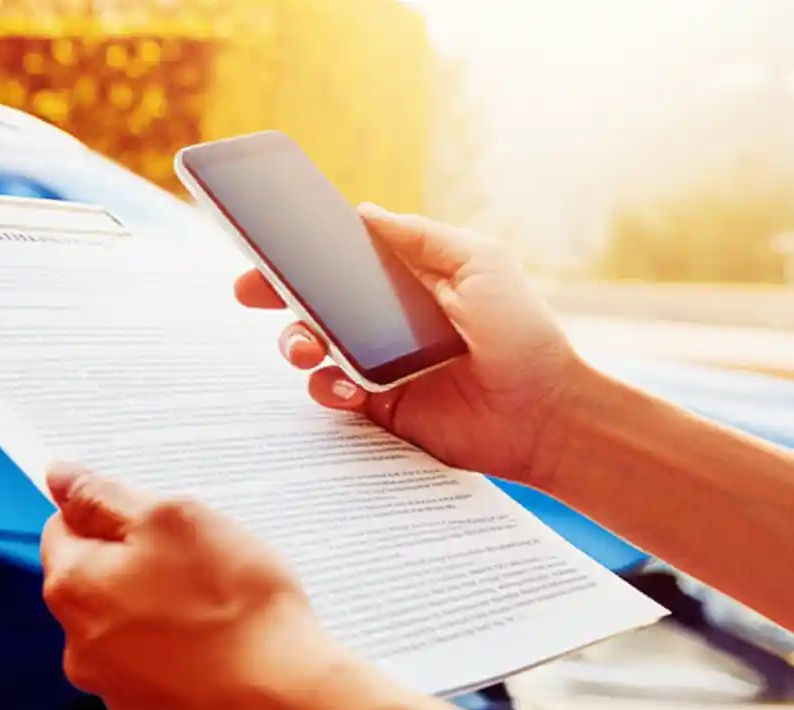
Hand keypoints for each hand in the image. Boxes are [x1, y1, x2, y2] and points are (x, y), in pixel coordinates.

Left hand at [39, 465, 417, 709]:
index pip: (62, 527)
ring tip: (215, 605)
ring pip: (124, 624)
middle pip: (93, 579)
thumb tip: (61, 476)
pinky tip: (216, 643)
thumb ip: (106, 496)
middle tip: (193, 557)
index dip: (107, 511)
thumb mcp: (173, 520)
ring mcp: (112, 685)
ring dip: (157, 608)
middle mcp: (78, 643)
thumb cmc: (235, 607)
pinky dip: (176, 652)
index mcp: (74, 586)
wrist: (282, 701)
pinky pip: (152, 666)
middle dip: (135, 561)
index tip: (151, 517)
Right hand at [236, 203, 580, 487]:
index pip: (343, 259)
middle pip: (313, 301)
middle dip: (274, 293)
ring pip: (311, 348)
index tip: (263, 241)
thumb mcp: (481, 264)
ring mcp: (378, 365)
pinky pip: (332, 394)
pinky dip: (326, 388)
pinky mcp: (378, 408)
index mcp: (406, 281)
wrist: (544, 414)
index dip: (301, 250)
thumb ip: (422, 237)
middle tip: (248, 291)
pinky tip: (344, 387)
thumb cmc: (521, 333)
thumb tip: (364, 212)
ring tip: (306, 349)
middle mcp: (385, 320)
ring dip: (295, 343)